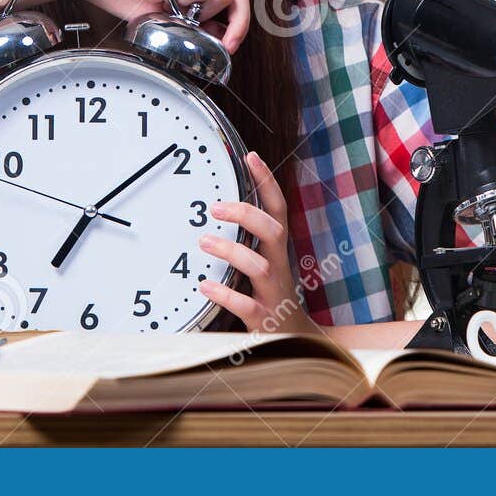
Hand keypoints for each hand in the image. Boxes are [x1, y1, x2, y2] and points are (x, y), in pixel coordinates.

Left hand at [197, 152, 318, 334]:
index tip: (251, 156)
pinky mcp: (263, 317)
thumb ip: (246, 239)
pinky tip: (205, 286)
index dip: (267, 181)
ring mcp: (272, 291)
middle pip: (273, 230)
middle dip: (247, 214)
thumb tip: (217, 207)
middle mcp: (279, 265)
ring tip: (204, 241)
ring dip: (231, 251)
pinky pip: (245, 304)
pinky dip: (225, 294)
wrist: (292, 339)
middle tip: (215, 207)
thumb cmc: (268, 295)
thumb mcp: (262, 262)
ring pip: (259, 266)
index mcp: (276, 249)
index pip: (277, 208)